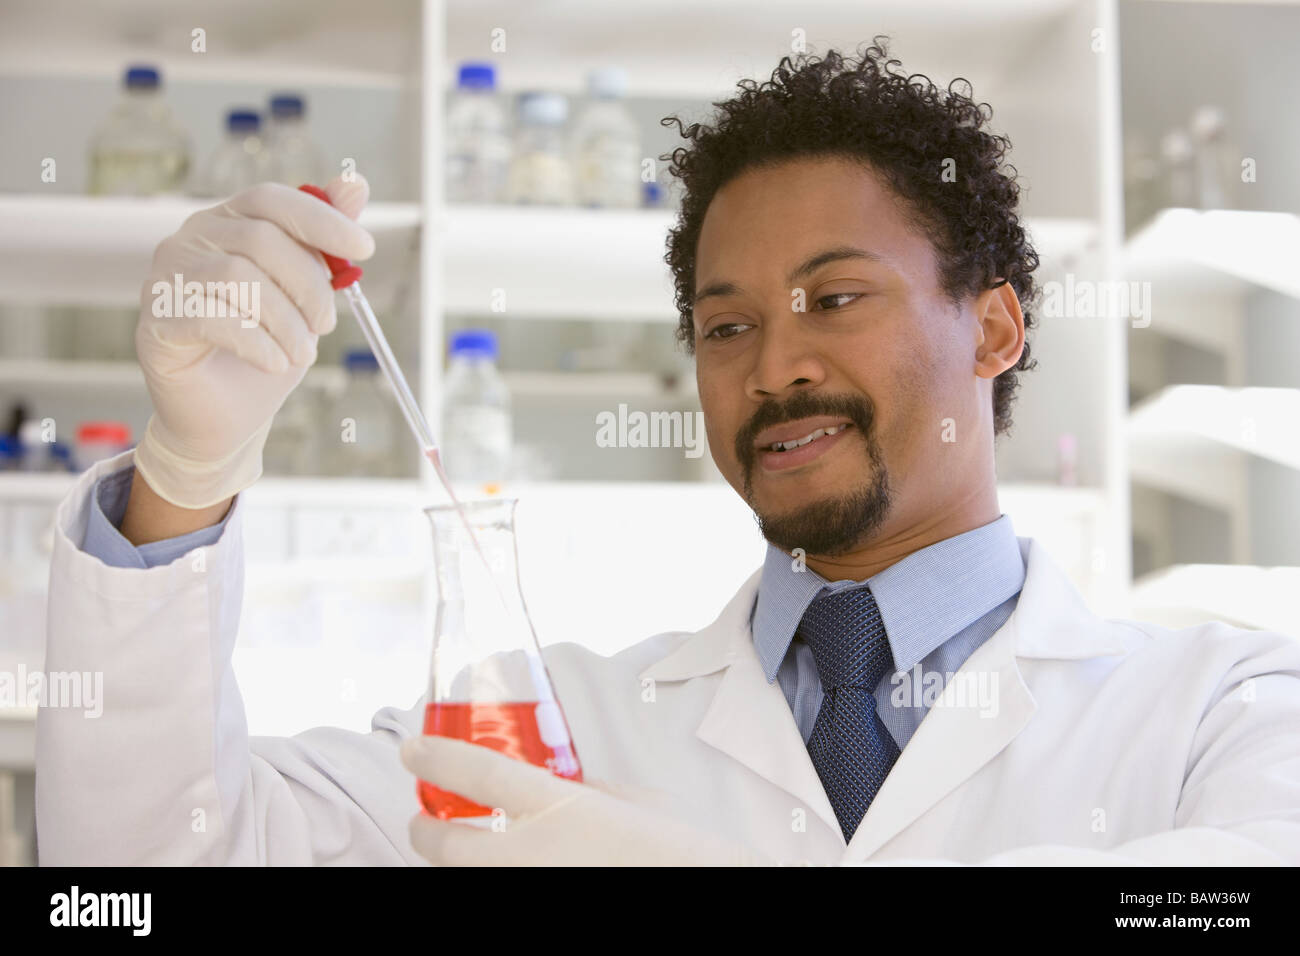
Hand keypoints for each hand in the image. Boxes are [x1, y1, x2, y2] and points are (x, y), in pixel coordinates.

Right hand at [131, 176, 374, 508]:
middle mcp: (190, 240)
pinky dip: (256, 343)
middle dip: (308, 285)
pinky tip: (276, 363)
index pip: (270, 200)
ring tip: (303, 354)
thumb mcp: (306, 296)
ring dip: (285, 322)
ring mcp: (166, 279)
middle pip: (259, 239)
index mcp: (227, 223)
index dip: (320, 219)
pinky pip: (212, 318)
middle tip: (327, 325)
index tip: (365, 248)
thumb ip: (325, 243)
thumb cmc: (266, 349)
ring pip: (237, 278)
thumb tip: (356, 184)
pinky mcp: (155, 323)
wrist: (224, 417)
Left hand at [400, 735, 776, 865]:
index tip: (412, 750)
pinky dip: (489, 881)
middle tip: (421, 820)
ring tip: (461, 851)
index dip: (435, 757)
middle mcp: (529, 855)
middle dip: (424, 830)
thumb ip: (593, 790)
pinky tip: (504, 872)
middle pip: (445, 843)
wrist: (708, 893)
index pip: (475, 773)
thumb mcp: (640, 802)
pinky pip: (492, 896)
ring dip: (455, 865)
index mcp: (557, 806)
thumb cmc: (682, 851)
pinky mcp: (535, 920)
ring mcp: (528, 890)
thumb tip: (567, 787)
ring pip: (461, 880)